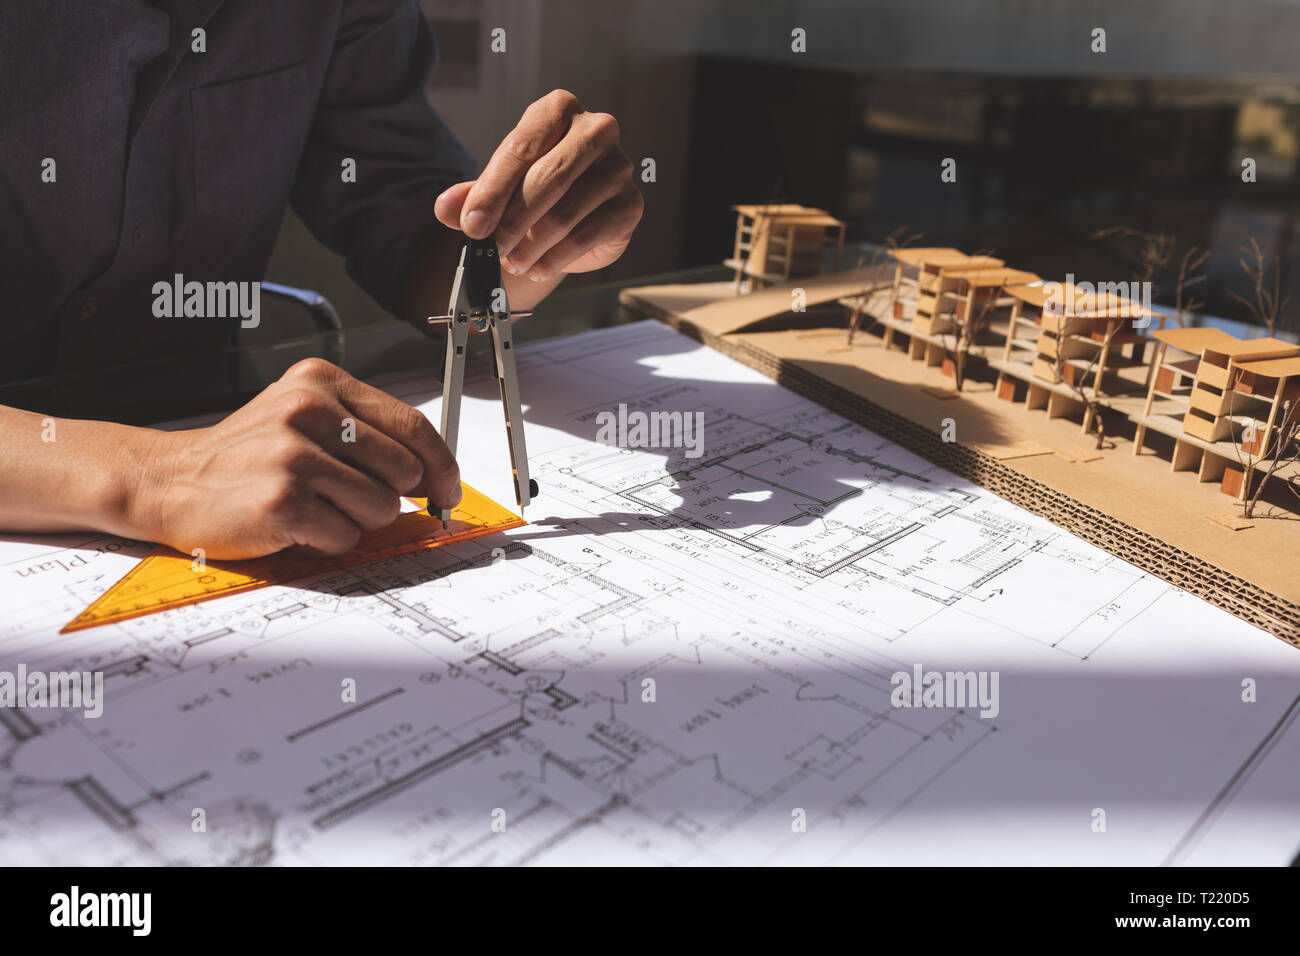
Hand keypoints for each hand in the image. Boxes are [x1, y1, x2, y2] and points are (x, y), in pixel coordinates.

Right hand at [144, 359, 459, 558]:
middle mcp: (310, 411)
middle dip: (389, 496)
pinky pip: (346, 536)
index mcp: (321, 383)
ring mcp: (295, 455)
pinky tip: (295, 523)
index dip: (441, 465)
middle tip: (345, 498)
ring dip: (355, 520)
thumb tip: (436, 476)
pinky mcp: (283, 501)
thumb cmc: (248, 456)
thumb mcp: (304, 417)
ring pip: (381, 508)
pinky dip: (327, 540)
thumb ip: (367, 433)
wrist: (171, 481)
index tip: (448, 490)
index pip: (413, 425)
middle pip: (405, 471)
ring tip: (313, 506)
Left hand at [434, 89, 642, 282]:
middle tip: (491, 247)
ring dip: (531, 246)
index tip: (472, 225)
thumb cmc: (535, 189)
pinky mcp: (630, 205)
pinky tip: (538, 267)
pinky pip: (586, 236)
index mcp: (559, 110)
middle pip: (549, 178)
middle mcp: (596, 130)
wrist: (575, 215)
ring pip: (566, 213)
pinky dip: (555, 259)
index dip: (492, 190)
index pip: (521, 148)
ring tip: (512, 261)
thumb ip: (471, 195)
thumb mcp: (498, 188)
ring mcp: (618, 167)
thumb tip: (445, 207)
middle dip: (513, 220)